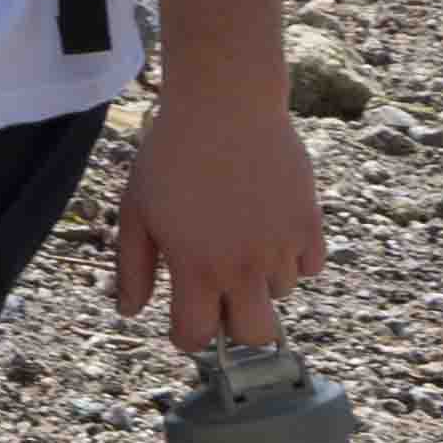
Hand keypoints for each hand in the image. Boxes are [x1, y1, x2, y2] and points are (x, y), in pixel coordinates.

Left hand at [112, 80, 328, 352]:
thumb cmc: (171, 157)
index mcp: (196, 267)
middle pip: (256, 335)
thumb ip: (133, 268)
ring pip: (280, 296)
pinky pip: (310, 267)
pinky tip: (270, 230)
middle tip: (221, 296)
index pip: (198, 336)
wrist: (225, 107)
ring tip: (239, 241)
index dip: (188, 336)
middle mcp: (244, 265)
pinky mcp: (311, 225)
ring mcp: (282, 246)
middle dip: (237, 327)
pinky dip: (292, 260)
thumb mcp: (136, 211)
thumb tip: (130, 311)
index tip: (185, 320)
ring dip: (261, 282)